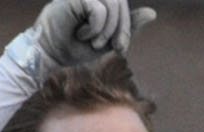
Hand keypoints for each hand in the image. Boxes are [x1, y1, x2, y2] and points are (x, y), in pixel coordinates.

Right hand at [25, 0, 157, 68]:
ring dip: (108, 29)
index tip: (121, 48)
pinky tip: (83, 34)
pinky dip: (96, 27)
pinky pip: (99, 8)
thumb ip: (127, 26)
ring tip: (94, 42)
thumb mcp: (108, 40)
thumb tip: (152, 12)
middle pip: (120, 3)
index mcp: (100, 1)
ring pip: (112, 4)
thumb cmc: (75, 47)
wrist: (50, 54)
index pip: (123, 6)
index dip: (127, 26)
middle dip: (122, 28)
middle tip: (113, 47)